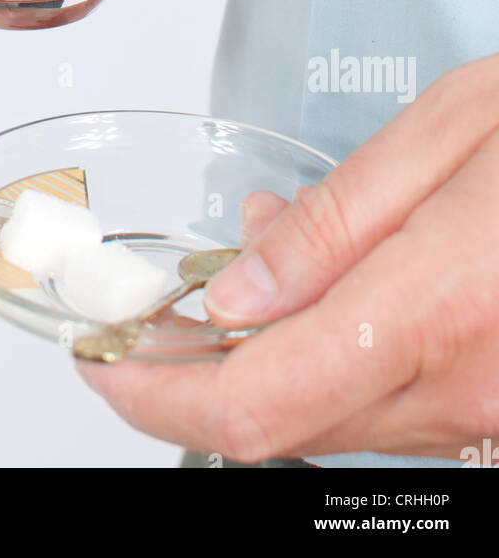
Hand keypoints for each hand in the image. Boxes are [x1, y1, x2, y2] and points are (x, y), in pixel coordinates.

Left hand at [79, 54, 498, 461]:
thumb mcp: (450, 130)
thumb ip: (338, 222)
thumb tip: (236, 294)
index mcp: (434, 307)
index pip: (254, 404)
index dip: (154, 397)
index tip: (100, 357)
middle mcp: (464, 386)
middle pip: (279, 428)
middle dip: (194, 375)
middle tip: (155, 301)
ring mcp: (487, 410)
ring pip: (329, 421)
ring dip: (261, 361)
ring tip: (247, 268)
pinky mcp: (497, 408)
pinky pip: (386, 408)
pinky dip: (328, 362)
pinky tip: (325, 289)